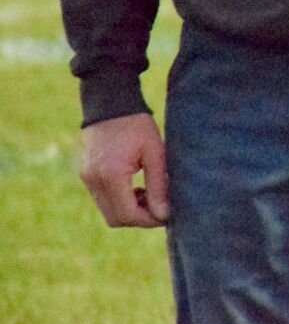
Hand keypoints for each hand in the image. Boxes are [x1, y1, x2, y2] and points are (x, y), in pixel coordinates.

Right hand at [80, 112, 168, 227]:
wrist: (111, 104)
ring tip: (151, 195)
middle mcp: (93, 180)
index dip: (149, 219)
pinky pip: (102, 200)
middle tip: (161, 207)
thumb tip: (164, 214)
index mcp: (111, 174)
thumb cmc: (138, 125)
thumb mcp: (155, 152)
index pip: (127, 214)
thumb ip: (158, 184)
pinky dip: (120, 201)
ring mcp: (86, 178)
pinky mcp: (86, 175)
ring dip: (130, 211)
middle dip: (140, 218)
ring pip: (108, 212)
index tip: (167, 214)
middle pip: (115, 218)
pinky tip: (137, 188)